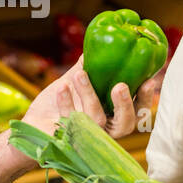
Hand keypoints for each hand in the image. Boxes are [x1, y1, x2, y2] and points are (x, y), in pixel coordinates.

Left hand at [18, 56, 161, 139]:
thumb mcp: (74, 82)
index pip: (136, 112)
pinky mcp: (67, 140)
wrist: (33, 122)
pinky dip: (67, 102)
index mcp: (111, 117)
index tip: (149, 80)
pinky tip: (62, 87)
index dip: (144, 99)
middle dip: (125, 105)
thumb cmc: (57, 104)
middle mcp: (104, 131)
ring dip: (89, 94)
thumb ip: (89, 67)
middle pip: (125, 125)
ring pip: (96, 119)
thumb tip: (100, 42)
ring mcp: (87, 138)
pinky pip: (70, 121)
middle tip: (120, 86)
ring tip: (80, 74)